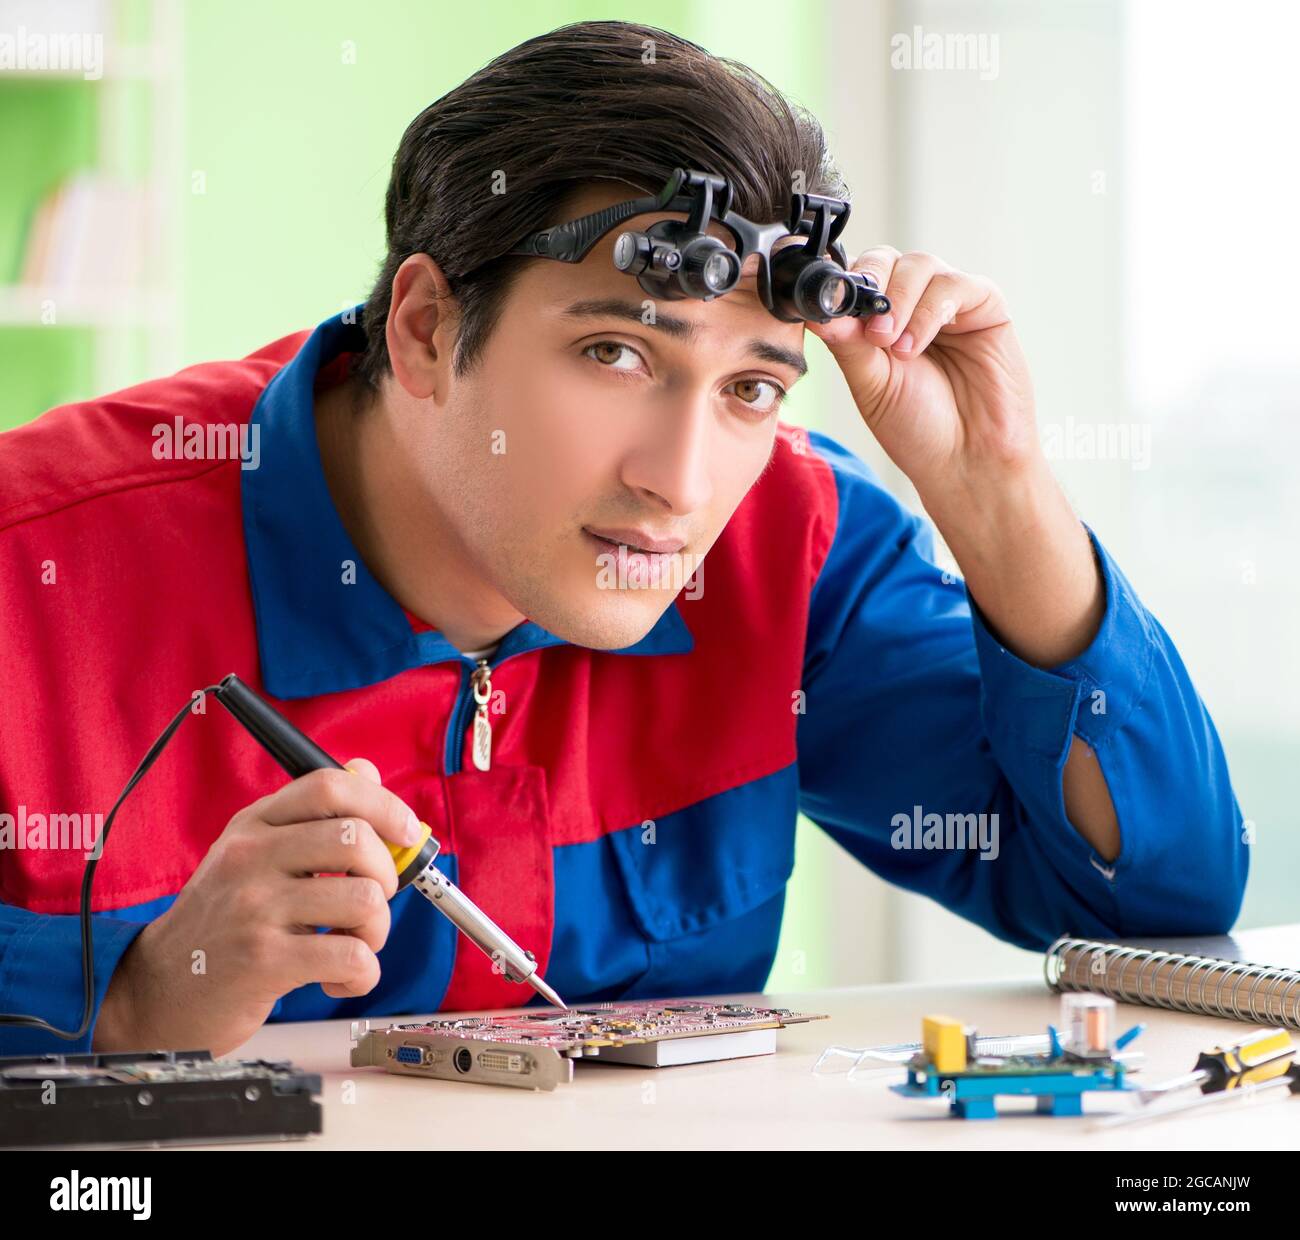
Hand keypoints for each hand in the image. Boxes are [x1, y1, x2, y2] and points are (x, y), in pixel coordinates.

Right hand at [93, 759, 418, 1055]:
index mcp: (254, 825)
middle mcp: (251, 857)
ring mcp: (255, 908)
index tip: (405, 831)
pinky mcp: (263, 961)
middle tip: (369, 901)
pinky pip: (352, 957)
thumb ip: (311, 814)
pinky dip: (362, 975)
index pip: (329, 786)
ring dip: (376, 931)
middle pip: (356, 840)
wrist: (159, 990)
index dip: (382, 804)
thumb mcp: (254, 853)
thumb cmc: (221, 921)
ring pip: (365, 899)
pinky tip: (338, 980)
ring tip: (351, 943)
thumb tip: (365, 769)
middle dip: (386, 875)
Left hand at [808, 246, 1037, 505]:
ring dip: (900, 301)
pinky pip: (957, 285)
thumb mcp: (871, 385)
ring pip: (920, 265)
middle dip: (871, 284)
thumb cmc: (918, 428)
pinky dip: (931, 310)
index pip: (857, 278)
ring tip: (894, 349)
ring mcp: (950, 303)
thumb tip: (815, 312)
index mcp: (880, 321)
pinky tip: (916, 347)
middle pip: (888, 260)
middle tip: (868, 330)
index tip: (828, 303)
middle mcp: (914, 305)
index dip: (841, 283)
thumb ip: (848, 344)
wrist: (966, 462)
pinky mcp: (986, 307)